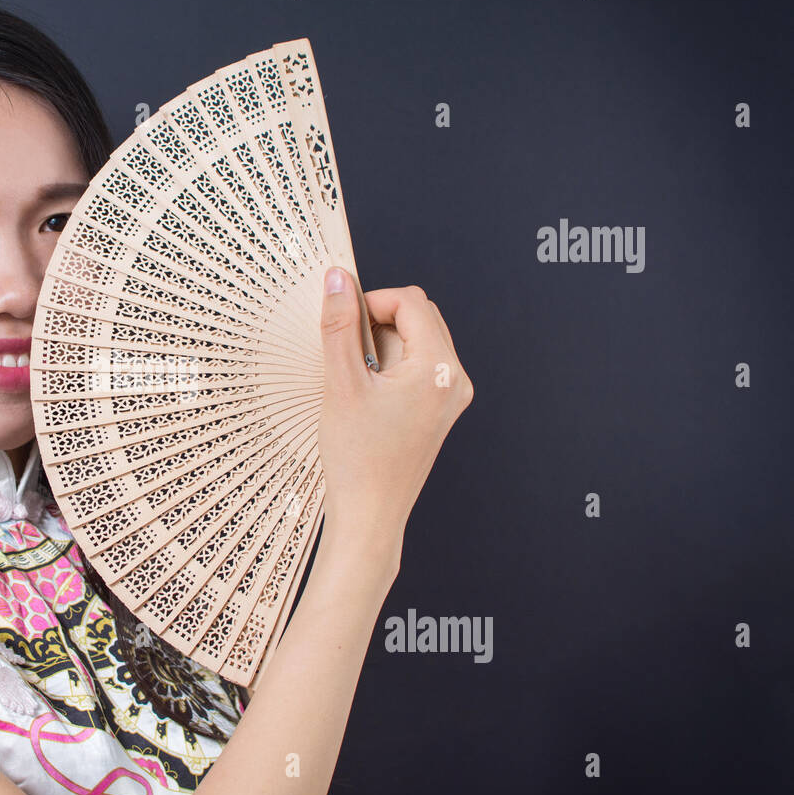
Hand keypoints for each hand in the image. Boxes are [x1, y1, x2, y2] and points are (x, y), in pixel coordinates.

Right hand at [316, 270, 473, 568]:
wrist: (370, 516)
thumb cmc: (357, 458)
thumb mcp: (341, 383)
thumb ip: (339, 326)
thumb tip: (338, 279)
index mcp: (439, 369)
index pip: (411, 302)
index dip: (372, 301)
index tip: (341, 321)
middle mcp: (456, 380)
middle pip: (420, 317)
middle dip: (379, 321)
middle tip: (345, 351)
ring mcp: (452, 397)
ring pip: (418, 341)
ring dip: (383, 345)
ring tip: (355, 379)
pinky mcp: (440, 412)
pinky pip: (420, 368)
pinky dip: (391, 366)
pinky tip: (366, 394)